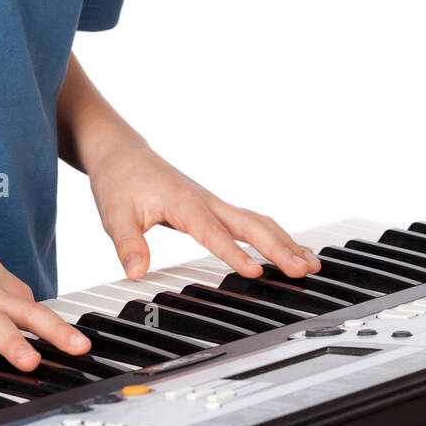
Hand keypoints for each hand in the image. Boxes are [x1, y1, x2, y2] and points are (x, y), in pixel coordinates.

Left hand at [88, 130, 322, 280]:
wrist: (120, 152)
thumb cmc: (118, 180)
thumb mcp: (113, 214)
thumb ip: (127, 244)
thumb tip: (135, 272)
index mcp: (183, 202)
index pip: (213, 232)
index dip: (234, 253)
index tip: (255, 273)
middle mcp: (205, 200)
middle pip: (249, 224)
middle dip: (278, 248)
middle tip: (303, 270)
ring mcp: (212, 202)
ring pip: (256, 221)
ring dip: (284, 241)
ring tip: (311, 263)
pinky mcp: (213, 206)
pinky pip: (249, 220)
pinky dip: (272, 234)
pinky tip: (288, 248)